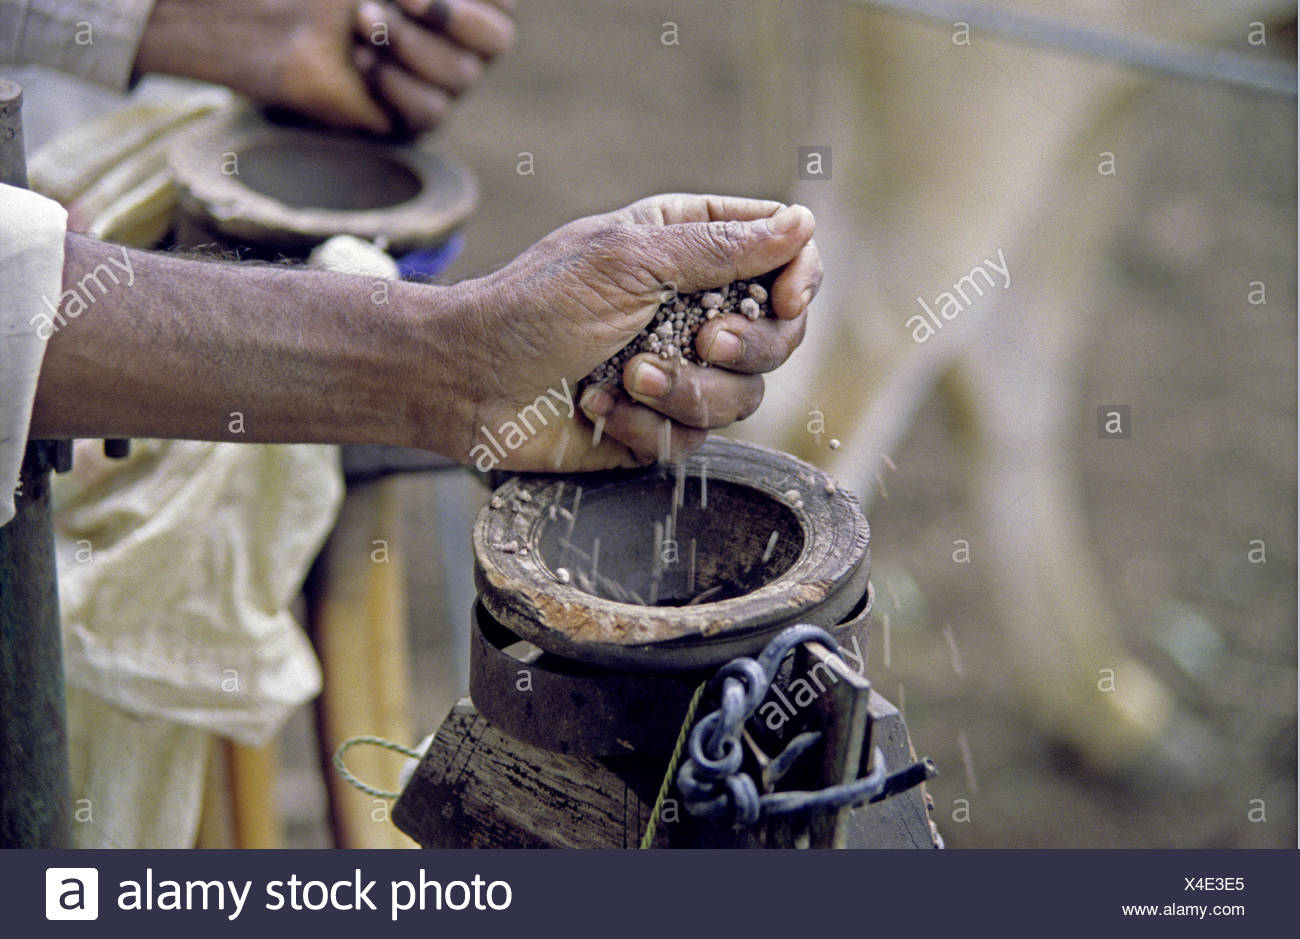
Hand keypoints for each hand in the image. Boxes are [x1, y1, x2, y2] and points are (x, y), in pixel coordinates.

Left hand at [134, 0, 515, 133]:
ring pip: (462, 77)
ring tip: (360, 23)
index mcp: (467, 0)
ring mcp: (444, 85)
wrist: (278, 23)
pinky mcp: (413, 119)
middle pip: (497, 42)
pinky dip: (393, 82)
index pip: (504, 4)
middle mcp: (464, 43)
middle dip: (449, 16)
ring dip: (408, 44)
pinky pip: (429, 110)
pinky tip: (361, 64)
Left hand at [461, 194, 820, 470]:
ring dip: (684, 392)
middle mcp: (690, 307)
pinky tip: (597, 405)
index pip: (781, 254)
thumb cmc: (534, 308)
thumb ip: (720, 247)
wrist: (468, 383)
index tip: (785, 300)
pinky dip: (645, 426)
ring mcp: (676, 369)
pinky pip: (693, 440)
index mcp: (685, 246)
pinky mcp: (655, 425)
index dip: (798, 278)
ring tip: (625, 377)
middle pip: (779, 334)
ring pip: (743, 397)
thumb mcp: (629, 261)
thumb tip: (802, 225)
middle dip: (747, 348)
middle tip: (705, 345)